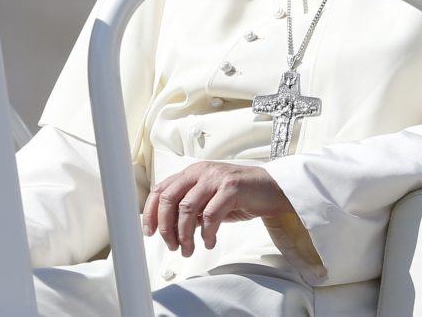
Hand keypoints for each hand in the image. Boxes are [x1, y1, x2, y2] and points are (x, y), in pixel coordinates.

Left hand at [142, 162, 291, 257]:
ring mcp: (216, 178)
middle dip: (166, 227)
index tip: (149, 232)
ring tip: (189, 249)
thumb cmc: (240, 196)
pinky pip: (211, 215)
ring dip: (185, 234)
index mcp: (192, 173)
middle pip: (170, 199)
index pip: (161, 190)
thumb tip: (168, 229)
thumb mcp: (209, 199)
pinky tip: (209, 242)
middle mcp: (201, 172)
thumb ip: (190, 209)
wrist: (272, 189)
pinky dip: (206, 233)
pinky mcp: (232, 188)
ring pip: (187, 208)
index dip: (150, 213)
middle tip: (172, 246)